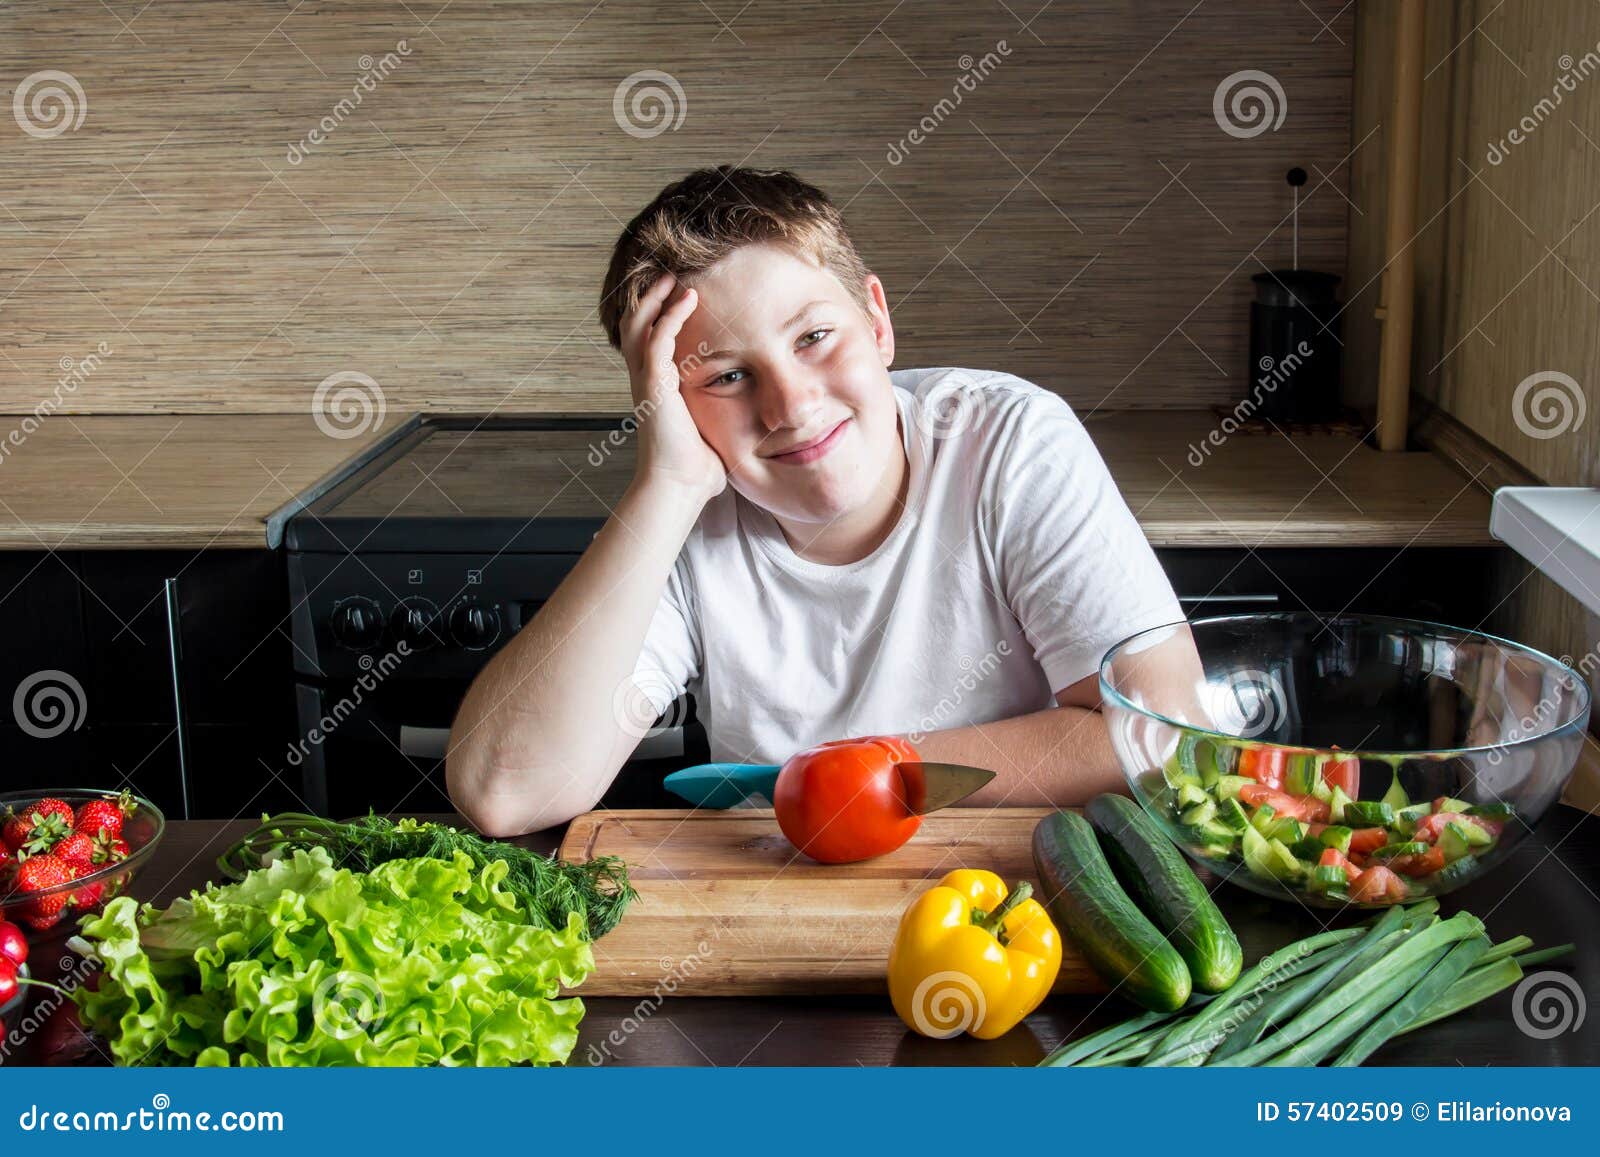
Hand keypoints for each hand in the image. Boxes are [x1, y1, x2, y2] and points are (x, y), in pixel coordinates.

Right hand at [619, 273, 726, 503]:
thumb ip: (720, 414)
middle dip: (651, 299)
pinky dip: (671, 314)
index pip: (648, 342)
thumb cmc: (698, 467)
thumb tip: (751, 414)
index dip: (658, 317)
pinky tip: (688, 299)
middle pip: (635, 326)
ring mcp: (645, 381)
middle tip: (671, 277)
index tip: (680, 297)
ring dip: (658, 298)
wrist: (681, 485)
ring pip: (639, 325)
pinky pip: (657, 337)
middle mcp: (645, 381)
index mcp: (656, 389)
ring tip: (675, 279)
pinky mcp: (653, 383)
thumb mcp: (711, 428)